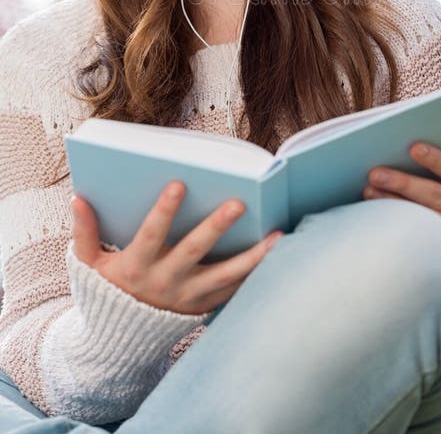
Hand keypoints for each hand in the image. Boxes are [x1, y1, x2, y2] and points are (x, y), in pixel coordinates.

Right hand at [71, 182, 283, 314]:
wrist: (120, 343)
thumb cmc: (107, 290)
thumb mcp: (88, 265)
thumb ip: (84, 233)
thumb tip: (78, 199)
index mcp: (136, 266)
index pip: (152, 234)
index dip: (164, 210)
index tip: (179, 183)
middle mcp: (165, 282)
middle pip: (194, 251)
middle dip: (216, 226)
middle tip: (238, 202)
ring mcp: (188, 297)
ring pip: (225, 275)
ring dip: (253, 256)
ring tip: (277, 235)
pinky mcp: (204, 307)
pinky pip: (234, 291)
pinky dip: (256, 275)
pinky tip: (277, 255)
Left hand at [363, 143, 440, 268]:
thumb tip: (402, 155)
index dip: (435, 159)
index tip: (412, 147)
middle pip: (436, 195)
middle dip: (403, 182)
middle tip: (374, 173)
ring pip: (428, 219)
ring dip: (395, 204)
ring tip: (369, 191)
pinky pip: (426, 241)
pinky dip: (402, 227)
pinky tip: (382, 218)